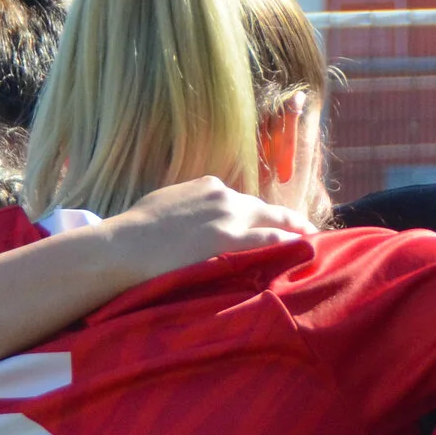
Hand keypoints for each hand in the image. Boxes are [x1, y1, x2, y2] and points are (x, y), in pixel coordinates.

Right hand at [102, 177, 315, 283]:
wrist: (121, 246)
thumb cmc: (134, 231)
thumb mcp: (165, 206)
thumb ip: (188, 209)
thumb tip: (192, 221)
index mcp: (208, 187)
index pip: (243, 202)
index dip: (260, 215)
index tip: (273, 223)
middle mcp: (222, 197)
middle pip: (265, 209)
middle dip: (288, 219)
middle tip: (308, 229)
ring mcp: (226, 217)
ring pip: (272, 221)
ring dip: (295, 231)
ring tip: (314, 240)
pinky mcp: (226, 240)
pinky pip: (267, 239)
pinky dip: (288, 242)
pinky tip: (304, 247)